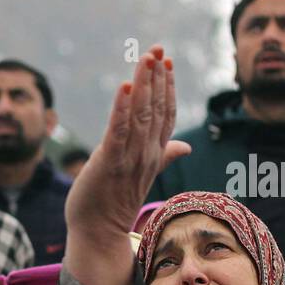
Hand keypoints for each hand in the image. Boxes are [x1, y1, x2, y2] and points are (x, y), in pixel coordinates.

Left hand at [65, 46, 189, 241]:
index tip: (166, 62)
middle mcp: (146, 154)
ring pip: (141, 115)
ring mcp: (129, 159)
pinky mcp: (110, 163)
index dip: (168, 88)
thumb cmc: (115, 203)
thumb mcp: (142, 175)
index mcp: (153, 155)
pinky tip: (125, 85)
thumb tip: (186, 146)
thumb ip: (163, 156)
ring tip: (146, 59)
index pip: (166, 115)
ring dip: (144, 85)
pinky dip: (122, 107)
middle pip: (156, 109)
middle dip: (157, 78)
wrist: (99, 234)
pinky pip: (118, 131)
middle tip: (157, 49)